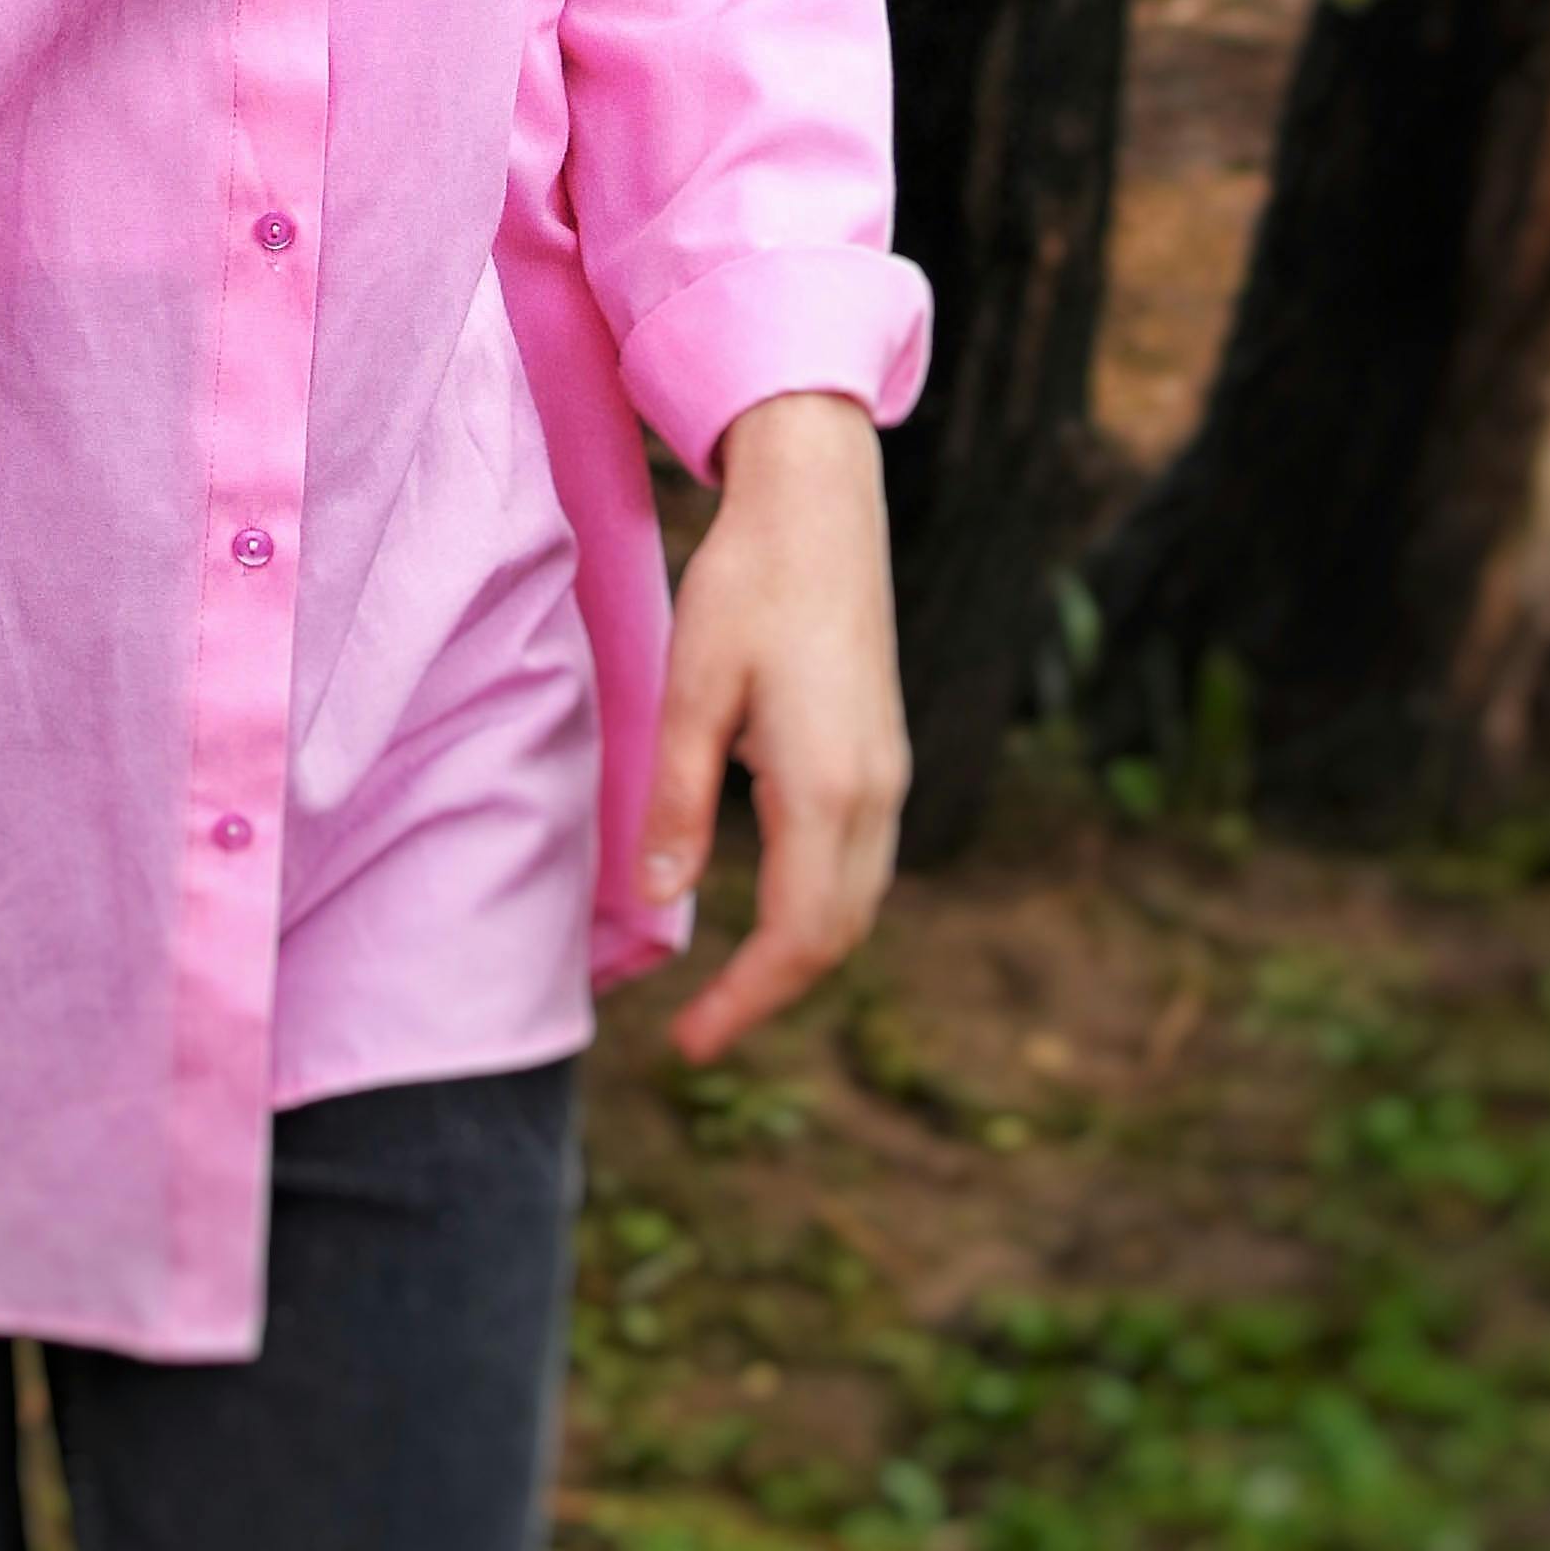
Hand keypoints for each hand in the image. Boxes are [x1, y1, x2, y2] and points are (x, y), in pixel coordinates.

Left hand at [643, 391, 908, 1064]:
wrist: (820, 506)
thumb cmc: (747, 586)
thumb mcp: (691, 689)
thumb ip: (677, 800)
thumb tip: (660, 899)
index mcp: (826, 789)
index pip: (797, 937)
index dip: (746, 1002)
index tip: (692, 1045)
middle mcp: (875, 795)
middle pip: (836, 935)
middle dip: (772, 992)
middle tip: (701, 1029)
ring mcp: (889, 773)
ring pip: (857, 903)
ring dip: (802, 954)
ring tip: (732, 984)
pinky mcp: (884, 752)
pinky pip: (862, 862)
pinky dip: (822, 907)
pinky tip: (773, 906)